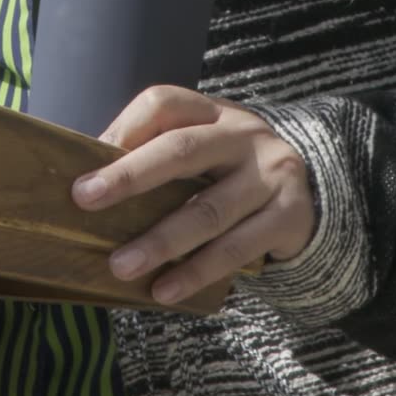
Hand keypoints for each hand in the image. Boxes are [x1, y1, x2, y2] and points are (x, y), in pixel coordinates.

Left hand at [70, 86, 316, 308]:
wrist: (311, 199)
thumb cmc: (231, 176)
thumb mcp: (202, 154)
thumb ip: (155, 158)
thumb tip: (85, 186)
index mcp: (213, 112)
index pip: (163, 104)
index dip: (122, 130)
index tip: (85, 168)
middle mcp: (244, 135)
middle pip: (182, 150)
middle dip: (129, 177)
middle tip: (84, 200)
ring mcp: (271, 174)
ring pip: (207, 210)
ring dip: (159, 241)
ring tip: (120, 266)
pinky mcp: (288, 216)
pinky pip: (235, 249)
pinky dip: (196, 272)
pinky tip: (164, 290)